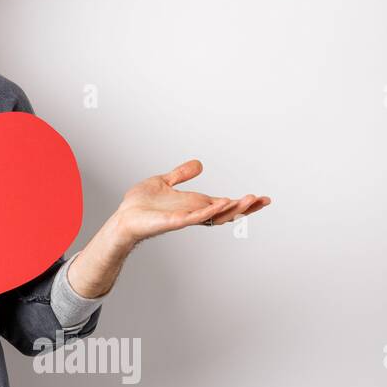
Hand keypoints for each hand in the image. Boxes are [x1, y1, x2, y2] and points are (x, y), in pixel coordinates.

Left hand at [114, 159, 270, 247]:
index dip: (242, 202)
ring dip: (231, 208)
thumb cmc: (140, 205)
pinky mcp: (172, 222)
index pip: (224, 203)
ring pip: (213, 215)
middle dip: (245, 207)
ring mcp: (184, 218)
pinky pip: (193, 218)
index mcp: (194, 204)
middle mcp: (192, 213)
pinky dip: (207, 212)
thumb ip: (181, 174)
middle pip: (225, 212)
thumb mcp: (164, 182)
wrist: (122, 216)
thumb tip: (199, 164)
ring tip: (247, 200)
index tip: (261, 198)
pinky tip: (219, 204)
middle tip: (263, 200)